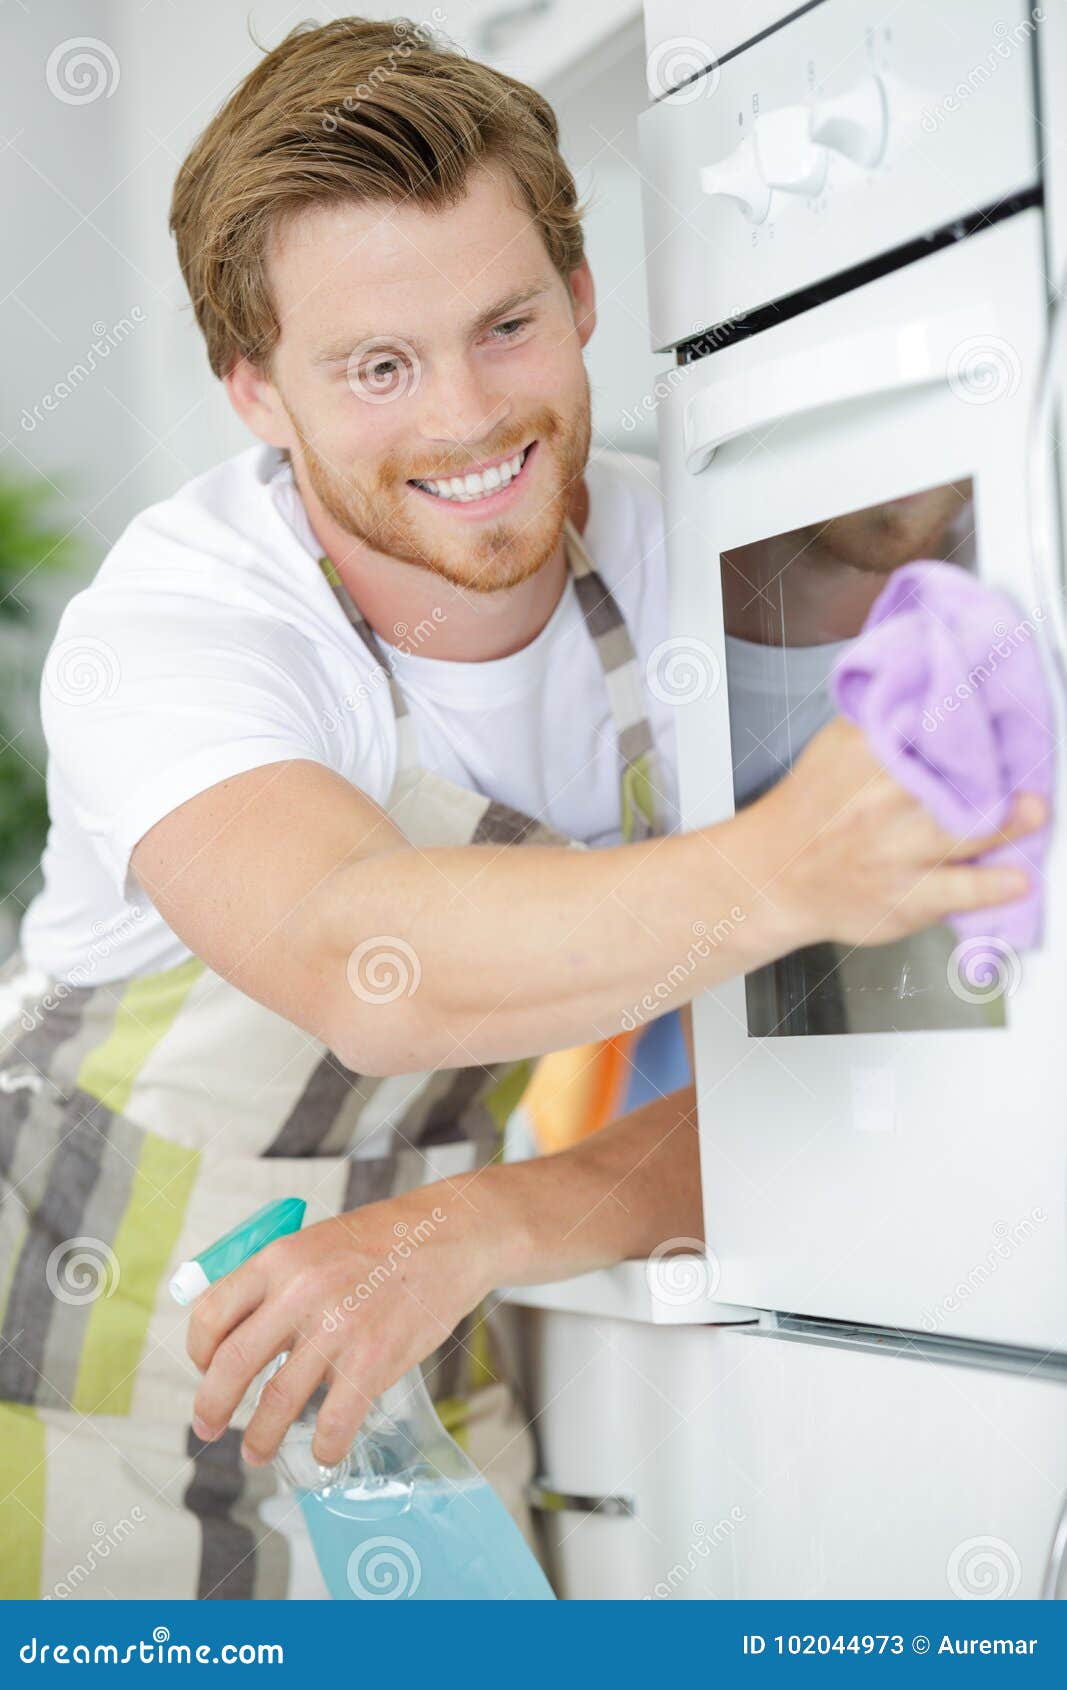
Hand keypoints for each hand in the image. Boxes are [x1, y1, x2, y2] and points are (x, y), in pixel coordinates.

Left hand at [185, 1182, 494, 1468]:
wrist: (448, 1236)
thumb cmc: (383, 1242)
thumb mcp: (316, 1243)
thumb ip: (280, 1284)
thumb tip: (240, 1337)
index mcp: (279, 1259)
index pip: (211, 1313)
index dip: (198, 1352)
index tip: (205, 1369)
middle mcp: (300, 1292)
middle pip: (231, 1364)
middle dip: (210, 1407)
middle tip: (207, 1428)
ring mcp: (338, 1327)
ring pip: (276, 1401)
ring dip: (260, 1438)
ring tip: (257, 1451)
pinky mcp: (374, 1358)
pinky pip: (335, 1421)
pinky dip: (325, 1448)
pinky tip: (325, 1453)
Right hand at [750, 716, 1046, 947]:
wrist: (774, 876)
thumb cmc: (811, 812)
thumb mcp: (835, 748)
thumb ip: (880, 718)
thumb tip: (931, 684)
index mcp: (864, 757)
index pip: (926, 727)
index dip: (968, 720)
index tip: (1000, 710)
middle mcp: (878, 804)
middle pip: (951, 780)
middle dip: (994, 772)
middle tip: (1027, 766)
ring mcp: (892, 853)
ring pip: (961, 835)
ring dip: (1006, 824)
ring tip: (1034, 812)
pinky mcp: (903, 898)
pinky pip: (957, 891)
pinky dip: (991, 886)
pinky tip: (1016, 879)